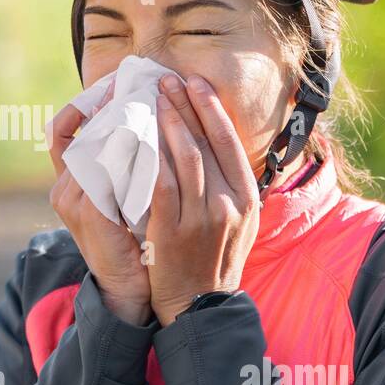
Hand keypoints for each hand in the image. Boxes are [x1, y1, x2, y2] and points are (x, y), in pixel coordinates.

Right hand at [47, 99, 152, 325]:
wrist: (130, 291)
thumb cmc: (134, 242)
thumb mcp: (125, 198)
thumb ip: (126, 165)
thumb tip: (146, 124)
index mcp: (69, 182)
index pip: (61, 131)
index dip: (83, 104)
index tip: (114, 84)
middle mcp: (64, 187)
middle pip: (83, 131)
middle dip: (112, 104)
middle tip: (143, 81)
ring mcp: (74, 200)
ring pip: (99, 145)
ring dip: (129, 122)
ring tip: (156, 101)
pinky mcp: (91, 213)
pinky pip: (110, 169)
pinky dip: (135, 150)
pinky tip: (159, 137)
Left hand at [144, 74, 258, 325]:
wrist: (199, 305)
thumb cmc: (215, 259)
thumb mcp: (240, 221)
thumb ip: (230, 184)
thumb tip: (215, 142)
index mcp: (247, 197)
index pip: (229, 141)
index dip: (211, 108)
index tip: (195, 83)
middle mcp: (230, 203)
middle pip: (206, 142)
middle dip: (185, 105)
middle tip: (166, 80)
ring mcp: (202, 217)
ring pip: (185, 157)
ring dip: (167, 122)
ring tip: (152, 98)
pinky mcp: (173, 230)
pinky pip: (161, 183)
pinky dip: (150, 156)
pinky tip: (137, 136)